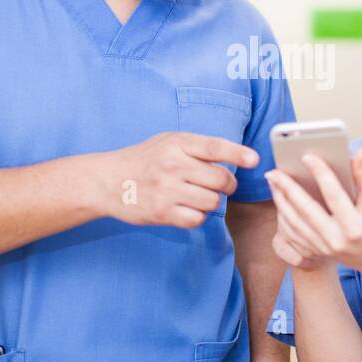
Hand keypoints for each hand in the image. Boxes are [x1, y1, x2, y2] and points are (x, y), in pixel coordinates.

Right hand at [101, 132, 257, 228]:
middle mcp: (173, 165)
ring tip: (200, 197)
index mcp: (177, 143)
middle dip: (227, 185)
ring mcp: (167, 190)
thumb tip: (235, 157)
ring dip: (213, 202)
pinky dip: (198, 217)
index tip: (254, 160)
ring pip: (213, 201)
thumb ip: (197, 147)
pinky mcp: (162, 212)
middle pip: (221, 179)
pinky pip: (197, 220)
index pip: (215, 147)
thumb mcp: (167, 142)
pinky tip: (188, 210)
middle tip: (221, 186)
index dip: (238, 153)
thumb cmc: (143, 160)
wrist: (107, 181)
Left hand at [264, 148, 361, 275]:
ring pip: (295, 223)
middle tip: (274, 171)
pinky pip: (293, 235)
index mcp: (355, 226)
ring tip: (273, 183)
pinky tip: (278, 201)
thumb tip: (359, 151)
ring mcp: (325, 249)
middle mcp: (337, 240)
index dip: (320, 173)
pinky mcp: (317, 253)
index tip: (307, 156)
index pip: (333, 195)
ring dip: (281, 202)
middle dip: (287, 188)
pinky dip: (283, 217)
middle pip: (306, 210)